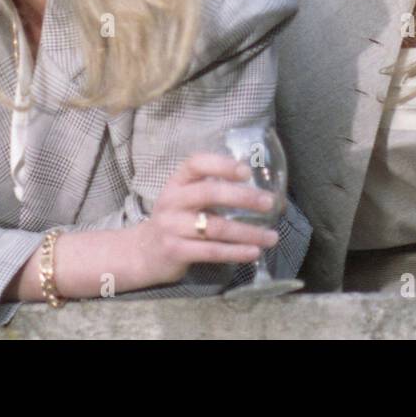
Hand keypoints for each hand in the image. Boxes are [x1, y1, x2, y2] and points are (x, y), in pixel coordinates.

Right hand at [133, 153, 280, 287]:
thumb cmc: (175, 221)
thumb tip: (258, 190)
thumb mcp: (184, 199)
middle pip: (210, 193)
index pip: (196, 163)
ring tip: (272, 236)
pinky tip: (253, 252)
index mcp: (176, 183)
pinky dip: (235, 252)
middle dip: (243, 197)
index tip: (246, 171)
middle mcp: (172, 201)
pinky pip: (211, 251)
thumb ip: (211, 190)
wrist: (143, 252)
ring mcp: (172, 227)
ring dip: (248, 232)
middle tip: (269, 203)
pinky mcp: (175, 251)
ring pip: (216, 227)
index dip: (222, 165)